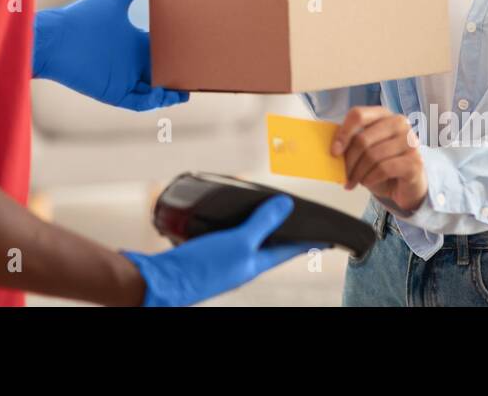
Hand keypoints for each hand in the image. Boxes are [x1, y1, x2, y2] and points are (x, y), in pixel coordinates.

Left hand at [32, 0, 187, 110]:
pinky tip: (164, 94)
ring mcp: (123, 79)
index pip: (162, 50)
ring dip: (170, 94)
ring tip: (186, 92)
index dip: (178, 52)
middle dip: (179, 76)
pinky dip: (153, 102)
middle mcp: (130, 62)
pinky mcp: (113, 93)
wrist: (56, 38)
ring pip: (153, 92)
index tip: (196, 51)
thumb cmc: (84, 16)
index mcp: (134, 41)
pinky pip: (138, 102)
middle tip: (198, 76)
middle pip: (161, 72)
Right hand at [121, 196, 315, 305]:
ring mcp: (223, 262)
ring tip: (264, 215)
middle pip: (268, 247)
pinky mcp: (206, 256)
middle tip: (295, 221)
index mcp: (254, 264)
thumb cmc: (203, 267)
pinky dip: (233, 228)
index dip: (306, 241)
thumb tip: (287, 206)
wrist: (163, 281)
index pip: (288, 251)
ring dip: (257, 229)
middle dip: (282, 234)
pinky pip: (226, 240)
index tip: (324, 236)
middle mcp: (241, 265)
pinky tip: (226, 219)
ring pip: (246, 243)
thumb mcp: (239, 242)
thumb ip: (262, 224)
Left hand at [333, 105, 427, 213]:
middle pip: (363, 139)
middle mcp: (399, 123)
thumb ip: (351, 142)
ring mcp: (410, 141)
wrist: (408, 184)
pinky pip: (384, 168)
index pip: (358, 115)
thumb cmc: (384, 164)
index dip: (343, 133)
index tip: (334, 151)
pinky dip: (371, 178)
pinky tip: (368, 182)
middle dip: (349, 161)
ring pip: (372, 156)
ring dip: (359, 173)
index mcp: (383, 114)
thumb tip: (333, 148)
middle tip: (344, 175)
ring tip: (355, 181)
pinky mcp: (415, 161)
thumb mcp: (365, 150)